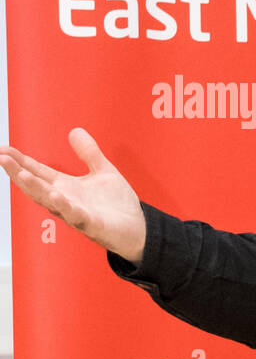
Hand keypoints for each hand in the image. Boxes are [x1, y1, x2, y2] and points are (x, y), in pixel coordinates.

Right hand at [0, 128, 146, 263]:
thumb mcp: (103, 172)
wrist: (138, 227)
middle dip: (18, 173)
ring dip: (35, 188)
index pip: (38, 172)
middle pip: (36, 186)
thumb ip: (89, 153)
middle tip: (2, 158)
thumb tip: (75, 131)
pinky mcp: (92, 225)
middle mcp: (65, 200)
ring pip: (50, 201)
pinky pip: (76, 215)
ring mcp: (76, 213)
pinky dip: (65, 206)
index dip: (20, 162)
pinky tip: (56, 195)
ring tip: (21, 174)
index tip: (2, 150)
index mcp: (66, 187)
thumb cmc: (117, 204)